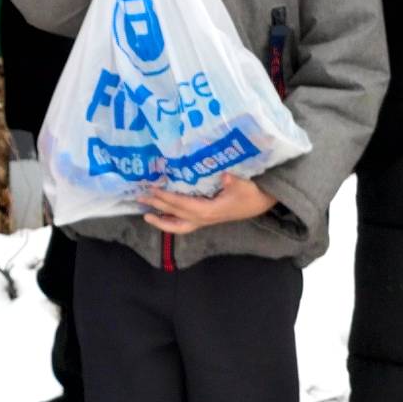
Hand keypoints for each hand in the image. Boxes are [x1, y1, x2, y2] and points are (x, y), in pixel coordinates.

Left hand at [137, 176, 275, 235]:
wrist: (262, 203)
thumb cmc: (252, 193)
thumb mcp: (245, 185)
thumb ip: (234, 181)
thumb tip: (225, 176)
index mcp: (210, 211)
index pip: (183, 205)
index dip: (167, 198)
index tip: (153, 190)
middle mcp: (204, 218)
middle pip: (176, 214)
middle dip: (157, 207)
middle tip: (140, 197)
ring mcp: (204, 220)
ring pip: (178, 225)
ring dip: (161, 221)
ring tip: (145, 214)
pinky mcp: (206, 218)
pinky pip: (184, 224)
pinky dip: (171, 221)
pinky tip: (162, 216)